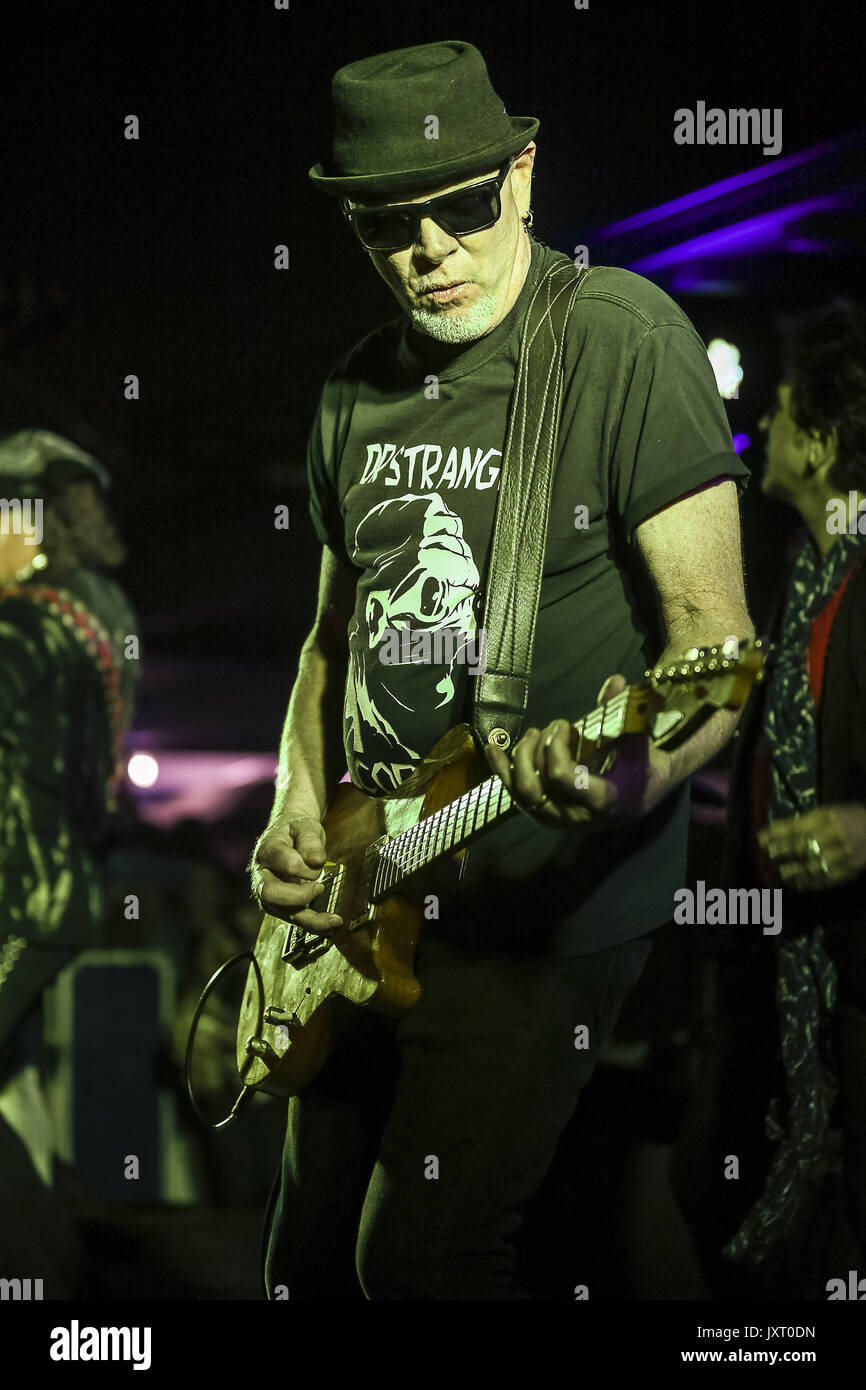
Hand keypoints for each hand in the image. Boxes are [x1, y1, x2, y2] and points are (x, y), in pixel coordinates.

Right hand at [248, 811, 342, 935]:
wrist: (290, 836)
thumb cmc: (296, 831)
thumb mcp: (305, 826)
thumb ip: (310, 840)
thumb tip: (316, 861)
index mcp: (266, 851)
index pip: (281, 862)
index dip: (301, 865)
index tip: (318, 861)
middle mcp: (262, 876)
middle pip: (270, 893)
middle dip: (298, 895)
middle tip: (319, 887)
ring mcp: (270, 894)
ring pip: (283, 912)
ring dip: (310, 919)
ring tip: (334, 919)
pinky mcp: (282, 906)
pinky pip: (296, 919)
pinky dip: (315, 925)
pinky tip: (331, 925)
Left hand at [484, 674, 672, 829]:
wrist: (645, 794)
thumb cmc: (643, 763)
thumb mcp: (637, 739)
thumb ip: (622, 713)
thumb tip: (615, 681)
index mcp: (604, 800)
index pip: (564, 778)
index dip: (556, 748)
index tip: (565, 726)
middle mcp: (578, 816)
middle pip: (535, 788)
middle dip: (533, 751)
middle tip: (549, 728)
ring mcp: (560, 819)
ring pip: (522, 794)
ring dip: (520, 758)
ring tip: (533, 734)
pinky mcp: (546, 816)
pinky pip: (516, 798)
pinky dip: (502, 771)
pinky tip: (492, 748)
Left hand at [759, 804, 865, 892]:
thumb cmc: (849, 817)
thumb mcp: (828, 812)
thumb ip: (806, 821)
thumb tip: (777, 829)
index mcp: (829, 818)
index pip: (797, 828)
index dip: (777, 834)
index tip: (761, 839)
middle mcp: (836, 836)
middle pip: (804, 846)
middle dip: (784, 851)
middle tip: (770, 855)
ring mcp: (844, 855)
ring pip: (814, 866)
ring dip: (795, 871)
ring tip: (783, 872)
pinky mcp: (850, 870)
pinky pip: (827, 879)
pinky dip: (812, 883)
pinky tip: (800, 884)